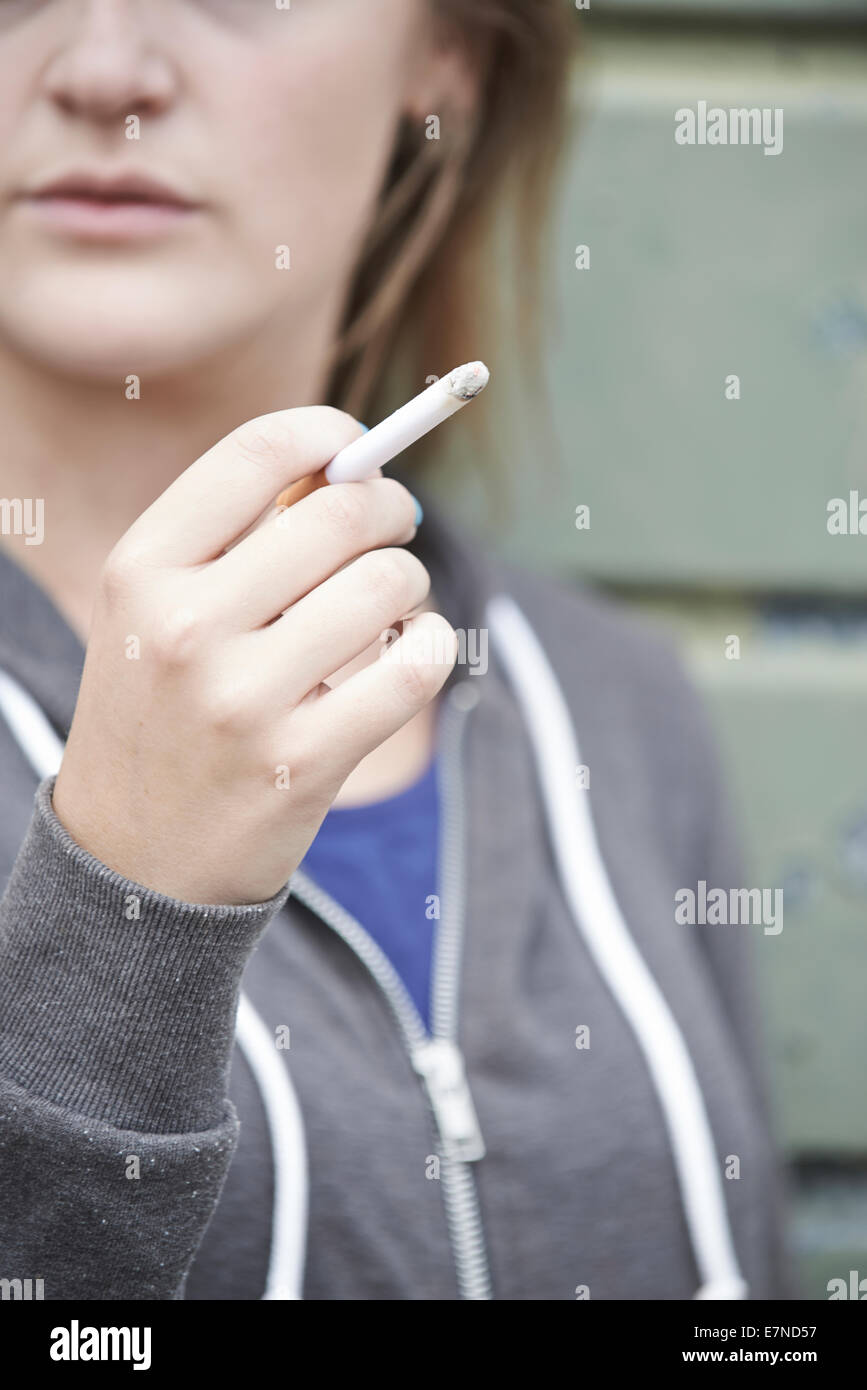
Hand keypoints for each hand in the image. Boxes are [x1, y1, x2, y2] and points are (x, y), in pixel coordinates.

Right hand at [52, 408, 456, 904]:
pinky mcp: (302, 764)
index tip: (358, 450)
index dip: (331, 435)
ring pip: (388, 585)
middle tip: (395, 525)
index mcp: (141, 570)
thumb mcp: (152, 612)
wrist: (135, 857)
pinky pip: (415, 666)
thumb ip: (231, 535)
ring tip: (389, 606)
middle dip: (389, 510)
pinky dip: (429, 646)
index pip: (257, 453)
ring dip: (409, 586)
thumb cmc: (162, 710)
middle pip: (341, 513)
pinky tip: (408, 651)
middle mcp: (184, 627)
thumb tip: (348, 467)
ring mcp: (243, 700)